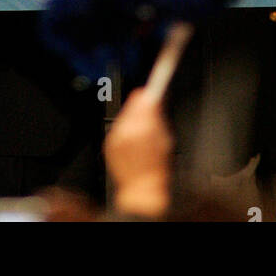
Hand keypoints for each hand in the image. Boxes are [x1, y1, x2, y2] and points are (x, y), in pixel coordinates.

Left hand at [103, 86, 172, 216]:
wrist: (142, 190)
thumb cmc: (157, 169)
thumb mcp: (166, 139)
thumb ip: (159, 117)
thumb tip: (154, 101)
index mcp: (144, 127)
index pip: (143, 97)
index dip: (149, 92)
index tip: (154, 85)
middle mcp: (127, 129)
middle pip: (133, 104)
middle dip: (142, 106)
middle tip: (151, 113)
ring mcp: (116, 137)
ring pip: (124, 116)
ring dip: (133, 119)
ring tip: (142, 133)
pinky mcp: (110, 144)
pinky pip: (118, 129)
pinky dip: (125, 131)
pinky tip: (133, 143)